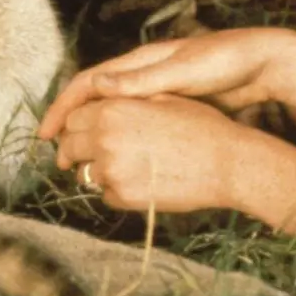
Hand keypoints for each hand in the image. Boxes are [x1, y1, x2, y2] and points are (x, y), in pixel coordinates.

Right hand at [38, 28, 295, 141]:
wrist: (262, 62)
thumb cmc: (223, 62)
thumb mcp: (181, 71)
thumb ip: (141, 79)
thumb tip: (98, 83)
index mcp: (140, 61)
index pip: (89, 83)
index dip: (64, 107)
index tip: (47, 133)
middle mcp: (143, 73)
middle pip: (94, 99)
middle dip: (72, 124)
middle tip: (57, 155)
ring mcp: (157, 89)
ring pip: (112, 112)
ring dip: (92, 134)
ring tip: (80, 161)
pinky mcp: (172, 104)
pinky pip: (134, 122)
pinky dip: (118, 138)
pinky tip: (117, 157)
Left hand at [53, 94, 258, 213]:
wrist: (225, 163)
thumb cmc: (200, 125)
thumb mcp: (162, 98)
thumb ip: (126, 99)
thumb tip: (103, 98)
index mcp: (113, 109)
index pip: (73, 118)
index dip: (75, 126)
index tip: (80, 133)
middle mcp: (105, 138)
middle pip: (69, 147)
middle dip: (74, 151)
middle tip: (83, 156)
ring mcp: (112, 170)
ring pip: (84, 174)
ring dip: (95, 171)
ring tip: (118, 169)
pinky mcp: (123, 197)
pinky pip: (104, 195)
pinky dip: (114, 190)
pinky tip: (137, 182)